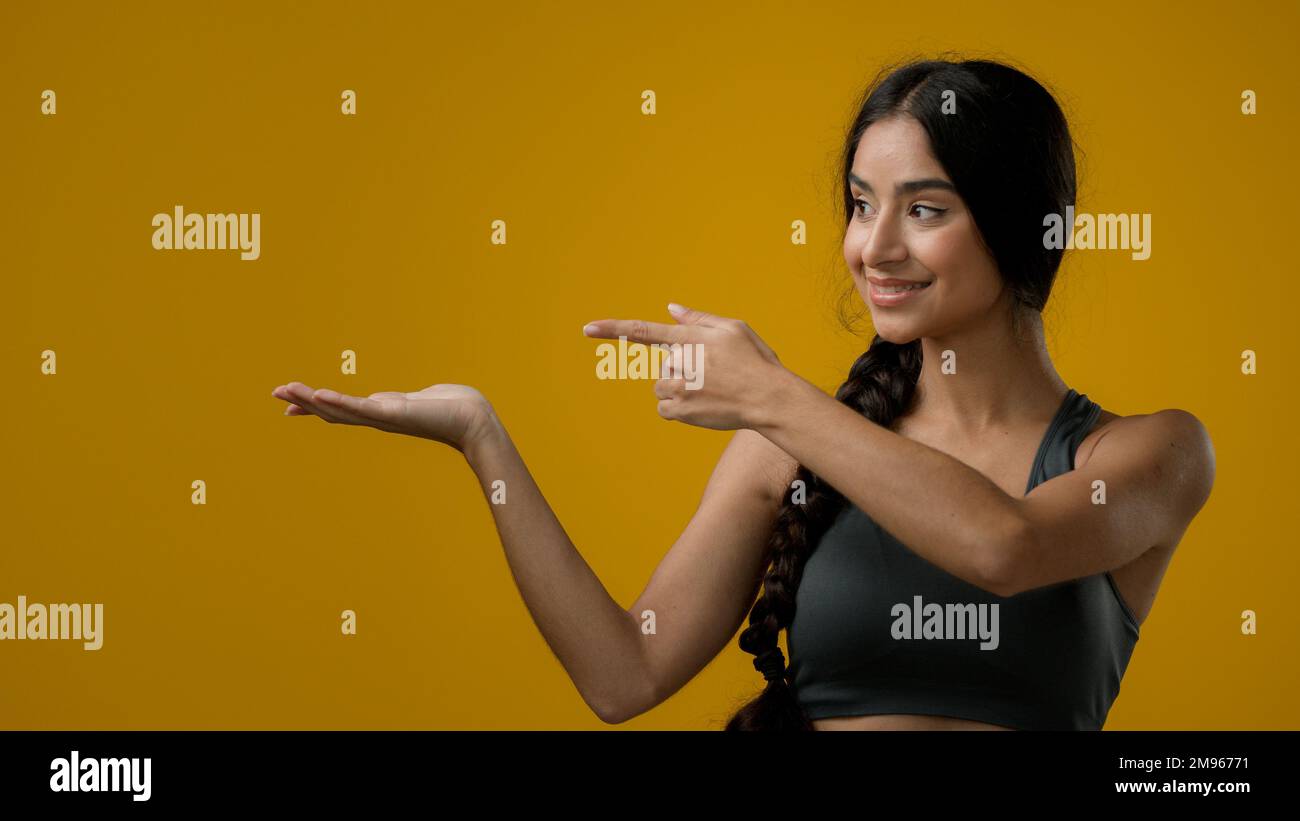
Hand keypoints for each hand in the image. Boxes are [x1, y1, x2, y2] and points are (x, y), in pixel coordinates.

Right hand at [271, 381, 497, 453]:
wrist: (473, 419)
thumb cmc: (453, 409)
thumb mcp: (422, 402)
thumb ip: (410, 402)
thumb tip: (412, 399)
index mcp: (381, 412)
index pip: (341, 410)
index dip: (315, 407)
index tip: (290, 403)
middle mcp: (378, 418)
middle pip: (333, 411)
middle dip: (304, 402)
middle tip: (276, 393)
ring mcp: (383, 417)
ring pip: (340, 410)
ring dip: (312, 401)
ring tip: (287, 391)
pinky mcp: (393, 413)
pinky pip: (360, 408)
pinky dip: (338, 402)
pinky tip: (319, 395)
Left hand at [581, 303, 786, 430]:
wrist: (769, 398)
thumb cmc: (756, 361)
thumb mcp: (733, 328)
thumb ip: (698, 319)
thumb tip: (670, 308)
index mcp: (690, 338)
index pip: (643, 331)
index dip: (613, 329)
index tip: (587, 328)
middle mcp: (680, 362)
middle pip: (662, 364)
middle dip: (681, 367)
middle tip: (713, 372)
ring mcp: (680, 388)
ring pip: (661, 386)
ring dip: (678, 388)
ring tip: (709, 390)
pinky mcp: (682, 411)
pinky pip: (664, 409)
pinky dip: (677, 408)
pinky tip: (701, 404)